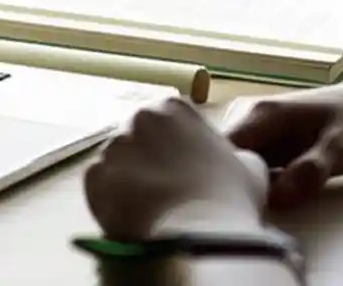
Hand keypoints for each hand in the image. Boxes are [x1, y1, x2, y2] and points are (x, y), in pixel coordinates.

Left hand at [84, 98, 268, 241]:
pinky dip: (113, 197)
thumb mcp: (249, 165)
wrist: (197, 235)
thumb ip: (233, 153)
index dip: (180, 144)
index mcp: (173, 107)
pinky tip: (134, 213)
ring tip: (151, 205)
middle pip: (140, 136)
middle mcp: (136, 119)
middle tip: (167, 186)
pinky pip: (101, 185)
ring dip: (130, 177)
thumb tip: (226, 162)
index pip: (170, 119)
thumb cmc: (229, 196)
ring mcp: (111, 148)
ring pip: (119, 161)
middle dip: (149, 157)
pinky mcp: (93, 179)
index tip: (188, 166)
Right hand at [226, 82, 342, 208]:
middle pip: (226, 158)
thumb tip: (278, 198)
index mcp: (265, 115)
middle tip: (243, 215)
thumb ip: (312, 169)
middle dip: (229, 186)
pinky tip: (268, 207)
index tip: (232, 204)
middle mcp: (257, 123)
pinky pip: (257, 172)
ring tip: (252, 214)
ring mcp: (267, 138)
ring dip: (244, 189)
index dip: (222, 176)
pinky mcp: (277, 151)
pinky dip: (260, 189)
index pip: (223, 146)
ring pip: (240, 167)